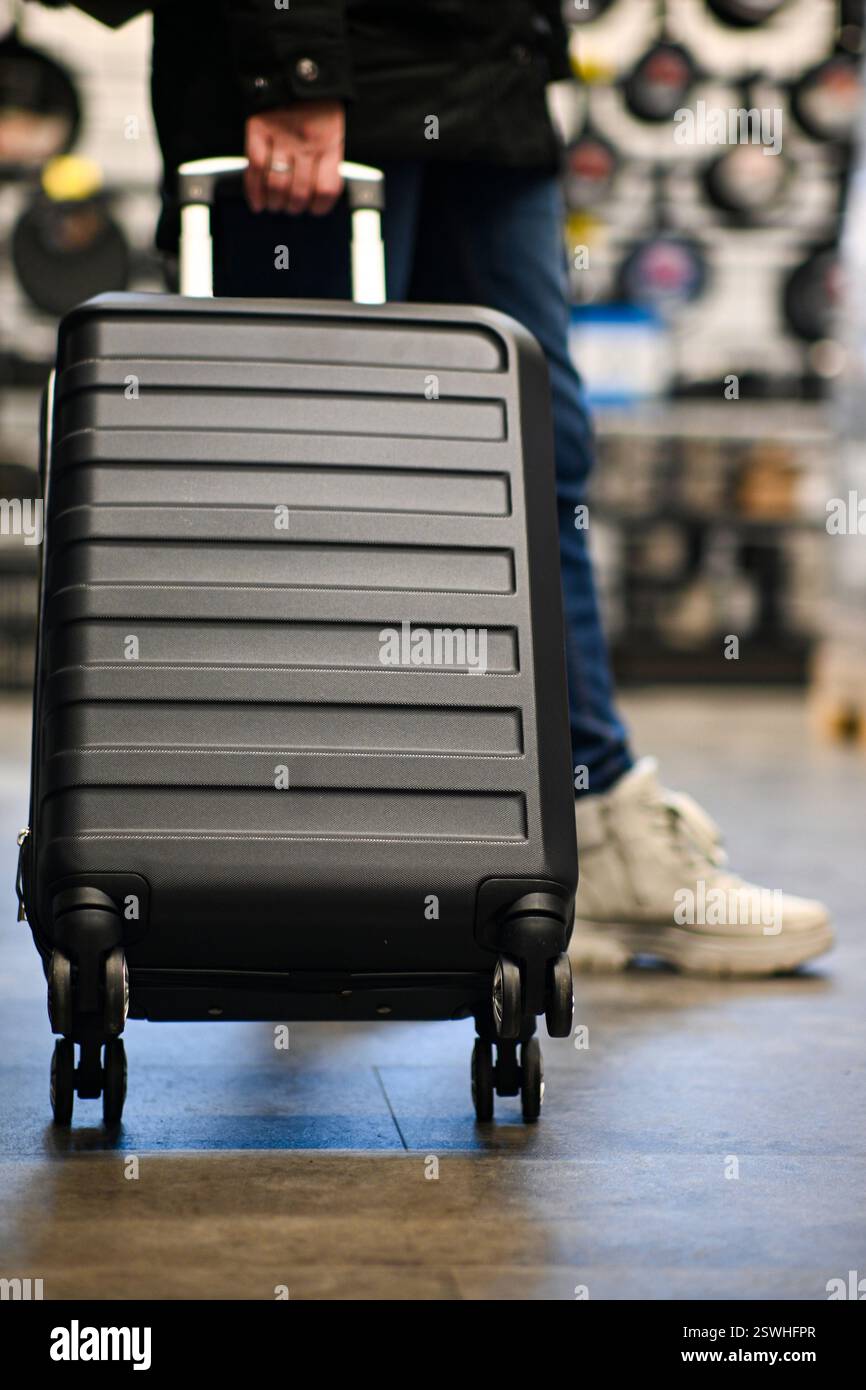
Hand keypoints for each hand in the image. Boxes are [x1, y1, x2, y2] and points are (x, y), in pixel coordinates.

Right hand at [244, 101, 344, 215]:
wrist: (296, 65)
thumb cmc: (319, 104)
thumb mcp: (335, 131)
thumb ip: (329, 161)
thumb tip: (318, 197)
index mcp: (330, 144)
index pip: (326, 190)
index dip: (319, 207)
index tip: (313, 209)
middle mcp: (306, 142)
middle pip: (299, 193)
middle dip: (294, 207)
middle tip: (290, 207)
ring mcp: (281, 136)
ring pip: (276, 185)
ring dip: (275, 203)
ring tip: (275, 205)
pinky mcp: (258, 129)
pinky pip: (254, 168)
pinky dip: (254, 191)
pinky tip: (257, 202)